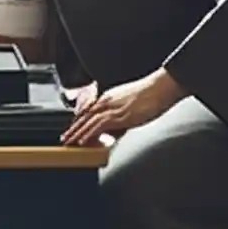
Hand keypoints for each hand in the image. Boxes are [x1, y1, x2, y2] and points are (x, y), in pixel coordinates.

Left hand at [62, 70, 186, 145]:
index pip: (89, 112)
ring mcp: (112, 108)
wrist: (163, 86)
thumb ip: (122, 115)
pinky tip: (83, 141)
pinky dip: (89, 134)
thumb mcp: (132, 104)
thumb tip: (116, 130)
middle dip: (74, 129)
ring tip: (69, 142)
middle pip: (85, 117)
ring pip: (88, 122)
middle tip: (64, 138)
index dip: (79, 122)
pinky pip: (99, 126)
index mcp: (109, 98)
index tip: (73, 130)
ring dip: (77, 133)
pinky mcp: (119, 115)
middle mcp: (107, 101)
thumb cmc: (153, 94)